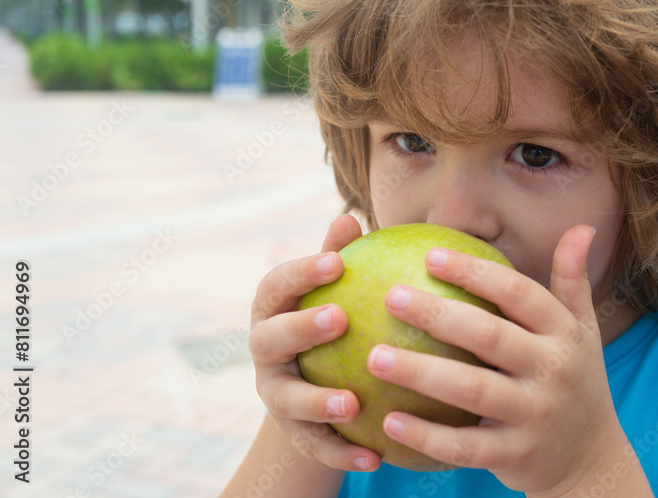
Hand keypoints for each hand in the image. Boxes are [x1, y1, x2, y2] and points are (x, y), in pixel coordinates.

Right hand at [248, 214, 381, 471]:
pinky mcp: (292, 433)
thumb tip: (349, 218)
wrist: (312, 384)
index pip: (276, 286)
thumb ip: (336, 257)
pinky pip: (315, 446)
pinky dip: (342, 452)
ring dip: (317, 400)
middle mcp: (265, 351)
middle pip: (269, 339)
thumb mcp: (332, 289)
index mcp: (272, 310)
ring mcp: (274, 394)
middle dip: (300, 328)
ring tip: (352, 403)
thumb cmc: (330, 320)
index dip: (301, 272)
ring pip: (286, 399)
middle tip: (339, 318)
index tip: (336, 261)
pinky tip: (375, 457)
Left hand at [364, 225, 643, 494]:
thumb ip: (572, 280)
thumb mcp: (583, 330)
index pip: (519, 293)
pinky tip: (388, 421)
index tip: (429, 255)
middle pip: (490, 336)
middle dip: (438, 314)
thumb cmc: (576, 380)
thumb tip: (580, 226)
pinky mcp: (515, 455)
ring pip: (472, 390)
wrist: (591, 458)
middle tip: (390, 296)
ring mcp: (535, 416)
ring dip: (420, 374)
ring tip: (374, 356)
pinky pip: (465, 446)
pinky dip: (426, 436)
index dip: (476, 273)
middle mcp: (553, 371)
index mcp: (564, 333)